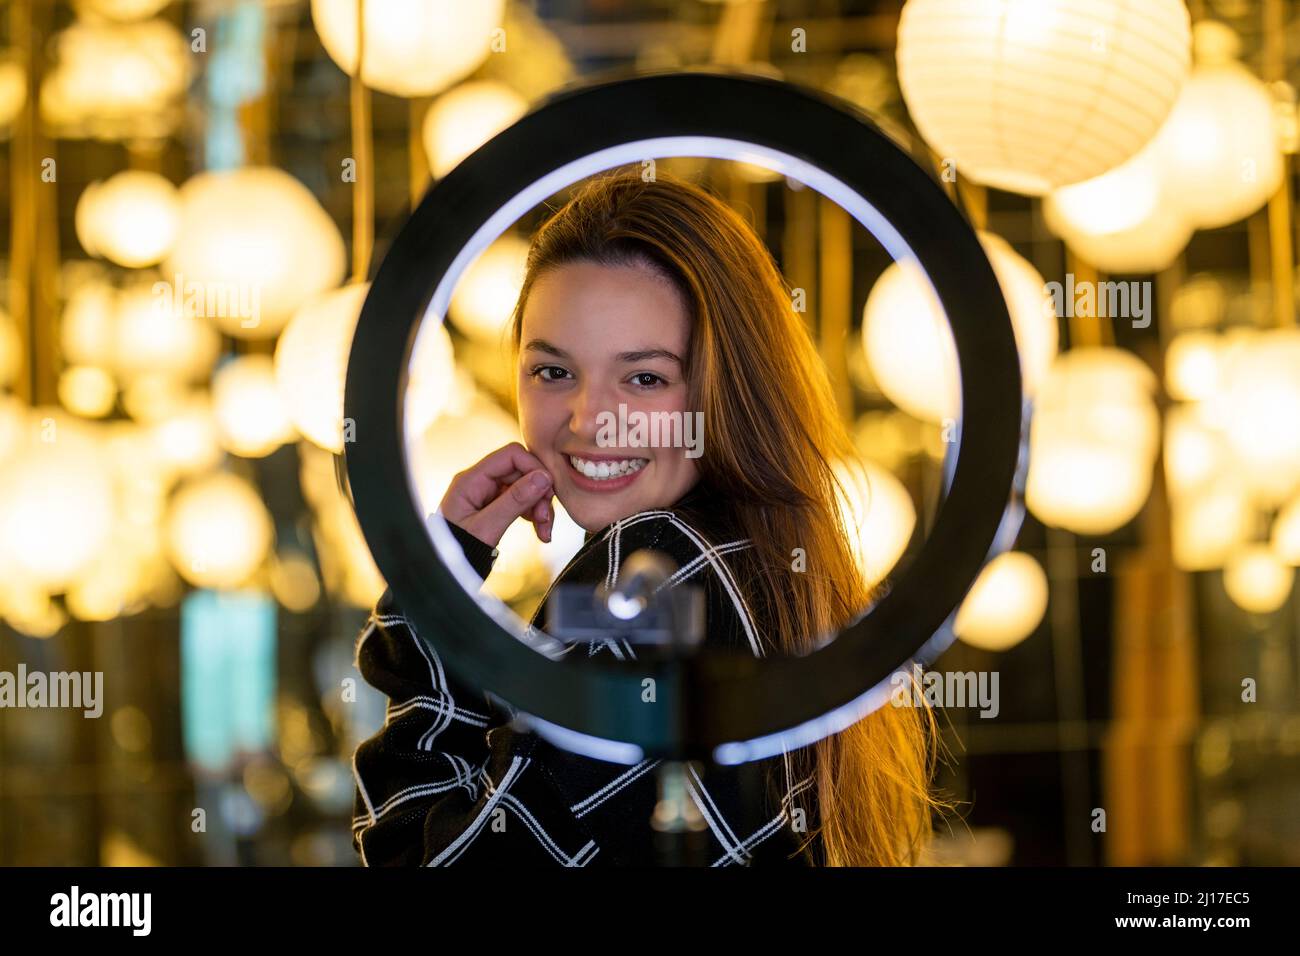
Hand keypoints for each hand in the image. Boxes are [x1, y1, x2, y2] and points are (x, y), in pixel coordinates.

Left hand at [437, 442, 554, 547]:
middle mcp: (480, 481)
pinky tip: (540, 533)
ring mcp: (488, 493)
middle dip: (539, 493)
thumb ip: (514, 501)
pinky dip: (535, 515)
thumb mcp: (486, 528)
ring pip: (526, 488)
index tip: (549, 490)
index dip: (534, 468)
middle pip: (522, 472)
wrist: (445, 572)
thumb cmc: (457, 551)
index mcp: (471, 479)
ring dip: (540, 507)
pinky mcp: (495, 506)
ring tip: (544, 532)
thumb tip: (543, 477)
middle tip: (546, 519)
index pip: (511, 455)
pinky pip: (522, 502)